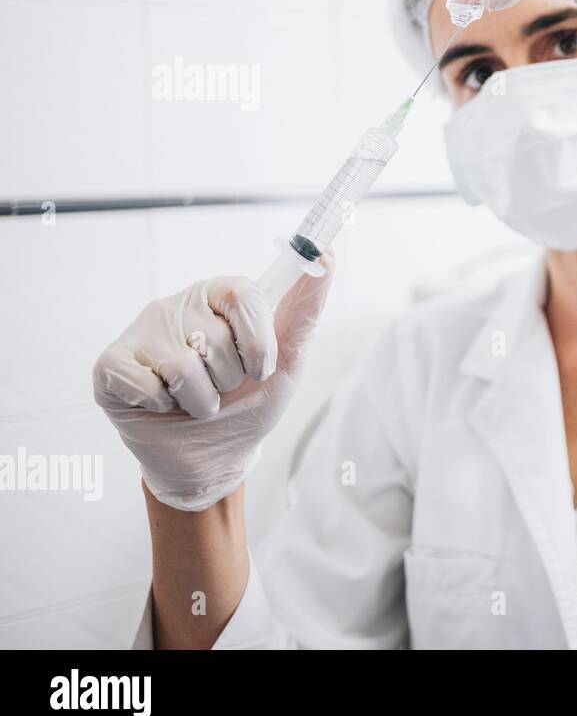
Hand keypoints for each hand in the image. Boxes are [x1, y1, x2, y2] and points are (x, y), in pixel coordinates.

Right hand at [92, 261, 332, 511]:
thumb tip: (327, 257)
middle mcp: (178, 306)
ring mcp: (141, 332)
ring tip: (195, 402)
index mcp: (219, 296)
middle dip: (229, 379)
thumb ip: (306, 310)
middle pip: (213, 337)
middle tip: (221, 389)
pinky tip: (162, 406)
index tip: (260, 368)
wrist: (212, 459)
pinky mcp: (110, 365)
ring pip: (182, 366)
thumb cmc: (249, 405)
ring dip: (200, 400)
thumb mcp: (288, 361)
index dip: (256, 341)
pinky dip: (164, 407)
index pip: (241, 292)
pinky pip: (145, 384)